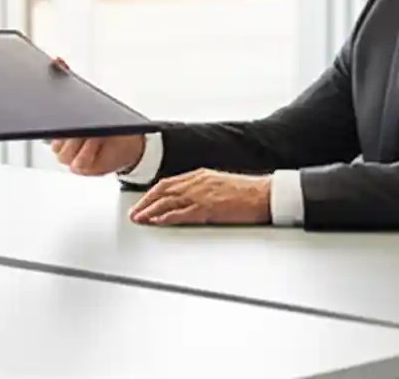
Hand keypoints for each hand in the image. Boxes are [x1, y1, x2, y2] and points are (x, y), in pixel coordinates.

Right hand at [46, 56, 145, 175]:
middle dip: (66, 131)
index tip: (52, 114)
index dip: (43, 118)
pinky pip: (78, 161)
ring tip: (94, 131)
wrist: (126, 142)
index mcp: (55, 128)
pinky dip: (89, 151)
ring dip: (81, 140)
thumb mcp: (86, 96)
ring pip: (64, 152)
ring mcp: (69, 158)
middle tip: (77, 123)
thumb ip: (69, 78)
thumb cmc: (104, 120)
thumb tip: (57, 60)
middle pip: (53, 140)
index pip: (42, 124)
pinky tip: (97, 141)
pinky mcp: (80, 168)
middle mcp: (59, 144)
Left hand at [129, 169, 270, 225]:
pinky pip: (180, 214)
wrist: (263, 195)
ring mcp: (201, 195)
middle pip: (163, 191)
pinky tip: (157, 222)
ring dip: (150, 210)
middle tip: (134, 212)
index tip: (143, 201)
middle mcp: (197, 182)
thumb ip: (202, 188)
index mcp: (199, 175)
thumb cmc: (246, 192)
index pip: (168, 183)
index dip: (152, 193)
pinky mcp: (207, 209)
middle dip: (145, 202)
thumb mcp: (219, 184)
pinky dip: (166, 218)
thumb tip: (189, 197)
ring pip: (167, 202)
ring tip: (139, 219)